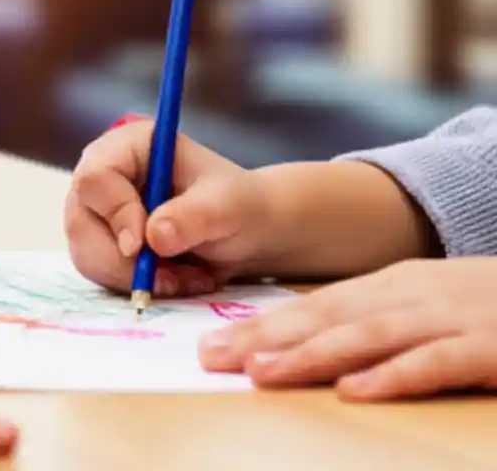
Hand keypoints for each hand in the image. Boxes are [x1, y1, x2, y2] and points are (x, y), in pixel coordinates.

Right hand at [64, 121, 270, 296]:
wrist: (245, 233)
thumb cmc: (237, 206)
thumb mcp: (227, 206)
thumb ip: (192, 216)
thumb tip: (153, 237)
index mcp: (130, 146)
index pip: (96, 177)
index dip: (115, 214)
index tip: (141, 247)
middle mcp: (104, 174)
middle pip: (81, 221)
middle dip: (124, 261)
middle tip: (171, 279)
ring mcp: (96, 211)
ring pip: (86, 253)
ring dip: (134, 278)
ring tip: (184, 279)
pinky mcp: (99, 243)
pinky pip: (99, 273)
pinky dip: (134, 286)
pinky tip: (172, 280)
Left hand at [198, 258, 496, 400]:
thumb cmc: (492, 308)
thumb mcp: (427, 306)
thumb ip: (375, 321)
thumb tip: (309, 348)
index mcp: (394, 284)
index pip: (313, 306)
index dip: (259, 325)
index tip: (207, 345)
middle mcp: (414, 294)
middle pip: (326, 316)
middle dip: (264, 337)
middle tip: (211, 357)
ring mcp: (451, 317)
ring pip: (368, 334)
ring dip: (310, 354)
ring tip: (262, 371)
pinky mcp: (489, 346)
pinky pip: (435, 362)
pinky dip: (392, 375)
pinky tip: (354, 391)